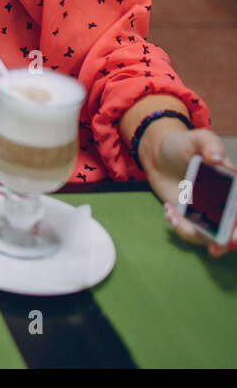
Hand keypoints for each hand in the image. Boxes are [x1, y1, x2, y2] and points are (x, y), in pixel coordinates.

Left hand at [140, 126, 235, 256]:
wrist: (158, 154)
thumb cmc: (183, 144)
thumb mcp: (197, 139)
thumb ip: (209, 144)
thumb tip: (218, 158)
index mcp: (234, 184)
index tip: (235, 235)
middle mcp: (226, 202)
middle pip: (234, 228)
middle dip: (229, 242)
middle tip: (216, 248)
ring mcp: (210, 212)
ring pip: (213, 235)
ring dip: (194, 234)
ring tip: (172, 216)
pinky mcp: (192, 217)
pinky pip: (192, 231)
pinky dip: (180, 228)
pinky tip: (168, 211)